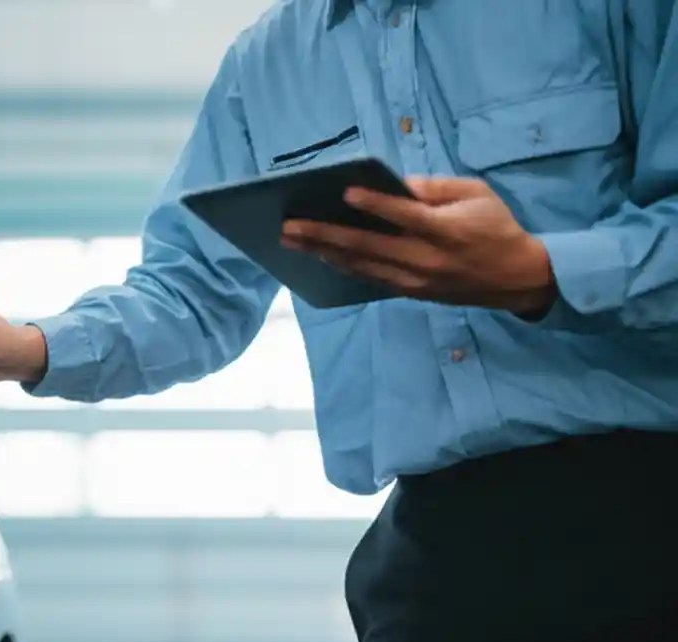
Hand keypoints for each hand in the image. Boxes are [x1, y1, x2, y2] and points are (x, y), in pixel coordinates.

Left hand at [280, 177, 556, 314]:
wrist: (517, 279)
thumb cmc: (496, 227)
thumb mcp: (476, 194)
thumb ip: (434, 188)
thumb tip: (393, 183)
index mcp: (444, 230)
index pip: (404, 215)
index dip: (374, 204)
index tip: (344, 192)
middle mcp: (425, 258)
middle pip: (367, 246)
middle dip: (324, 234)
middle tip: (289, 225)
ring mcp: (414, 279)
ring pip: (360, 265)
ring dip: (322, 252)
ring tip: (291, 239)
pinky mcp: (410, 292)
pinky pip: (369, 278)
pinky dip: (341, 266)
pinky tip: (318, 255)